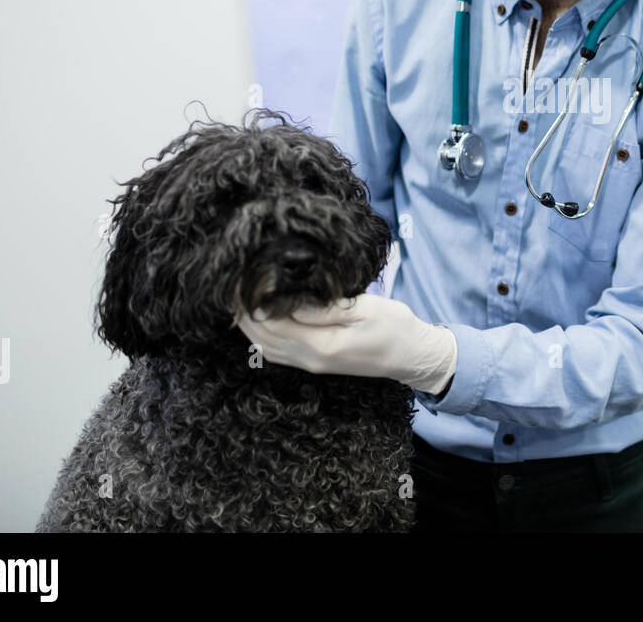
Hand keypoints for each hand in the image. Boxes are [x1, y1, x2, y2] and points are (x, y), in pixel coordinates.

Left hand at [237, 293, 456, 394]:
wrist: (412, 356)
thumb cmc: (394, 327)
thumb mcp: (364, 310)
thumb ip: (325, 308)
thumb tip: (287, 300)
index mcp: (320, 345)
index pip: (271, 322)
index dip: (251, 300)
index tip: (240, 277)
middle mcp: (309, 359)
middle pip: (261, 336)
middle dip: (242, 311)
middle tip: (231, 283)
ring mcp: (310, 364)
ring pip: (265, 346)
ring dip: (248, 324)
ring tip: (237, 299)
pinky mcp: (314, 363)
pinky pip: (277, 353)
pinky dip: (261, 336)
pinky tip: (257, 320)